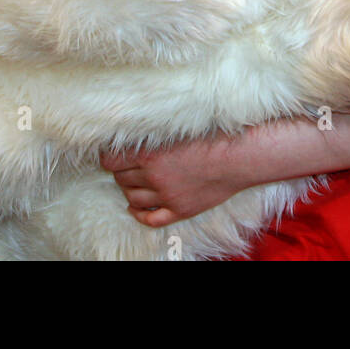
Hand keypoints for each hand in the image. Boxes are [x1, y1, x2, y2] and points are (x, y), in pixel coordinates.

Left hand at [100, 132, 252, 227]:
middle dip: (122, 171)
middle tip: (129, 165)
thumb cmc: (212, 136)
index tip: (113, 154)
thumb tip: (131, 134)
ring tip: (135, 182)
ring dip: (129, 190)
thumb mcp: (176, 129)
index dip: (109, 157)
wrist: (240, 157)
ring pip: (132, 198)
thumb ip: (153, 134)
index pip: (111, 160)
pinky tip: (135, 208)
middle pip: (121, 178)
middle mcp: (154, 177)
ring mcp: (166, 196)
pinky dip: (139, 214)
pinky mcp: (179, 210)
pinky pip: (150, 219)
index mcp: (150, 154)